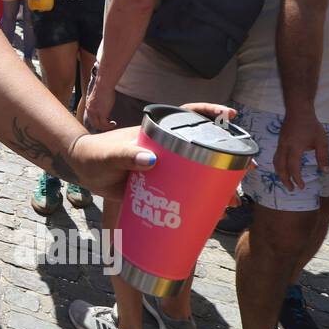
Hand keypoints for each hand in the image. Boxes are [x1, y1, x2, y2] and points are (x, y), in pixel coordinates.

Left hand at [71, 102, 237, 201]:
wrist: (82, 171)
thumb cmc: (95, 155)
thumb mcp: (110, 154)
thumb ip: (126, 155)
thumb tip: (150, 160)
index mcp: (157, 133)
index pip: (188, 115)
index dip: (211, 113)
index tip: (230, 115)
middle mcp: (166, 148)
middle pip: (203, 150)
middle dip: (227, 160)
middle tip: (245, 171)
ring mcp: (164, 167)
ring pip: (197, 174)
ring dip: (218, 186)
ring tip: (231, 201)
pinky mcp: (159, 186)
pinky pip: (183, 193)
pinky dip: (198, 203)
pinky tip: (211, 215)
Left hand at [83, 79, 116, 131]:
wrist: (103, 85)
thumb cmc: (103, 88)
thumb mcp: (98, 97)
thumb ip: (99, 103)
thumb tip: (104, 104)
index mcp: (88, 107)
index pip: (90, 118)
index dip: (97, 122)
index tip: (103, 123)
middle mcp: (90, 111)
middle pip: (93, 124)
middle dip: (101, 127)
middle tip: (108, 127)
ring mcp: (95, 113)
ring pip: (99, 125)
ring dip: (106, 127)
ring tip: (112, 125)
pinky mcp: (101, 113)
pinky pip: (104, 124)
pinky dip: (109, 126)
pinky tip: (114, 124)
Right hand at [273, 107, 327, 191]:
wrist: (298, 111)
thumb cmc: (311, 125)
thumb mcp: (321, 141)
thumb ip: (323, 157)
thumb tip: (325, 171)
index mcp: (294, 148)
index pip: (293, 168)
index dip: (296, 179)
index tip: (301, 187)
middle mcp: (284, 148)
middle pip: (280, 167)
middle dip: (285, 180)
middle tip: (291, 189)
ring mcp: (280, 144)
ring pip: (276, 162)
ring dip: (280, 173)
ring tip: (286, 181)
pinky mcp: (280, 142)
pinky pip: (276, 157)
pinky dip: (279, 166)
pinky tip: (285, 168)